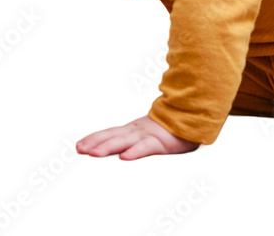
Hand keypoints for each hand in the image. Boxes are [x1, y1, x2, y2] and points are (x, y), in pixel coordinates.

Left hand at [76, 115, 200, 160]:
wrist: (194, 114)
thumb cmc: (172, 129)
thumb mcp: (149, 135)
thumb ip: (136, 140)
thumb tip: (122, 148)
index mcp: (134, 130)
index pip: (110, 133)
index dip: (94, 138)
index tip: (78, 145)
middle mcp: (138, 131)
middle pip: (113, 136)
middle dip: (95, 143)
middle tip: (79, 149)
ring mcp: (149, 135)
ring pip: (125, 141)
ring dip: (108, 147)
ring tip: (93, 154)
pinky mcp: (161, 142)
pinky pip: (147, 148)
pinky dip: (135, 152)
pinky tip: (124, 157)